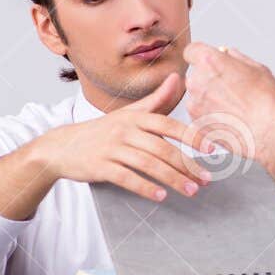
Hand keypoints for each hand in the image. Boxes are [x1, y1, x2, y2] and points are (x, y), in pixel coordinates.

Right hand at [34, 72, 214, 202]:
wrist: (62, 146)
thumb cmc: (102, 130)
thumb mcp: (129, 112)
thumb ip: (156, 99)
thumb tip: (178, 78)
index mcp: (135, 117)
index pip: (168, 125)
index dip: (191, 136)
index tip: (211, 148)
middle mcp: (125, 130)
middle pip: (161, 148)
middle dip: (186, 164)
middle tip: (205, 179)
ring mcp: (112, 148)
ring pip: (148, 164)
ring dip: (172, 179)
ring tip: (190, 190)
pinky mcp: (100, 166)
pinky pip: (127, 178)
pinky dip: (145, 187)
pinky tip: (161, 196)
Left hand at [182, 42, 274, 161]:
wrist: (268, 132)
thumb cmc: (266, 101)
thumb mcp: (257, 68)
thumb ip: (237, 58)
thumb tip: (229, 55)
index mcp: (210, 61)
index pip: (192, 51)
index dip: (201, 56)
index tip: (208, 62)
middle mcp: (197, 80)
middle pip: (196, 75)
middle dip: (209, 79)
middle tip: (231, 89)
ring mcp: (194, 103)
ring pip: (197, 96)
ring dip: (209, 99)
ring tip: (233, 107)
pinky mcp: (196, 123)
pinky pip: (199, 114)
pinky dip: (210, 116)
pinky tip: (230, 119)